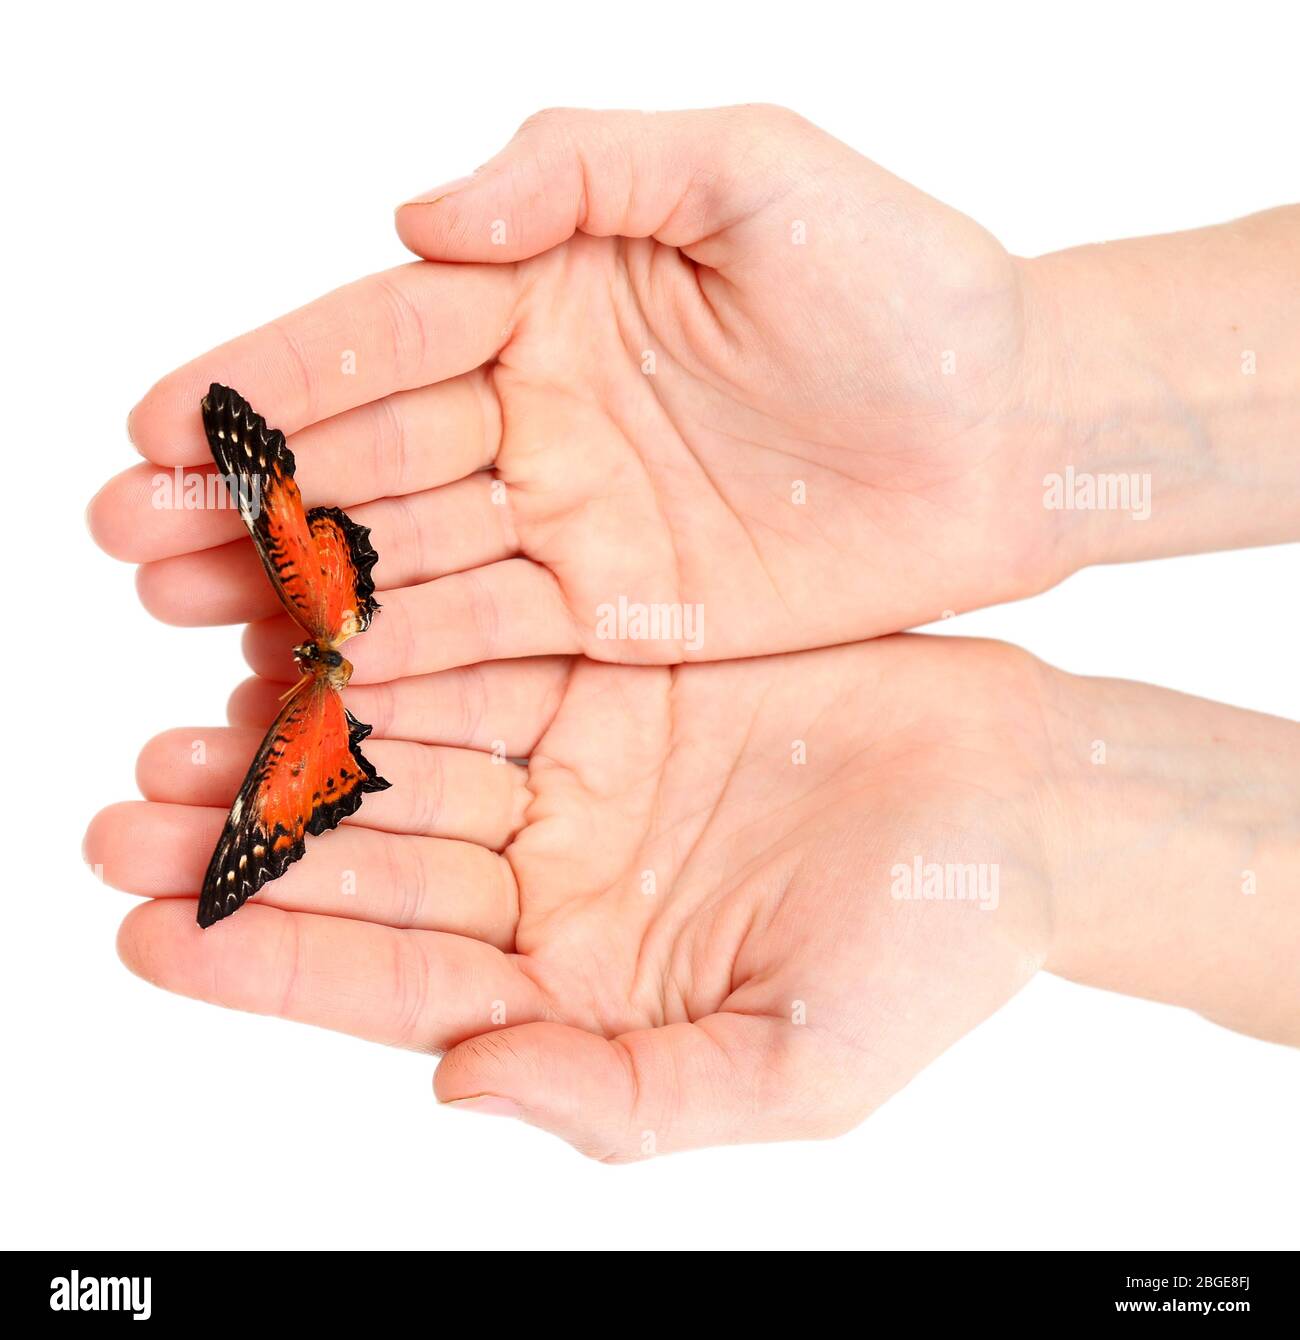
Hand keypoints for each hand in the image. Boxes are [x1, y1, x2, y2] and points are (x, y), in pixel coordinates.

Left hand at [85, 636, 1057, 1157]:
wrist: (1030, 805)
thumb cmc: (936, 950)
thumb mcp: (793, 1066)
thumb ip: (625, 1097)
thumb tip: (460, 1088)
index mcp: (580, 986)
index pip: (396, 984)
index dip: (274, 963)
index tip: (150, 935)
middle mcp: (561, 876)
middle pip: (378, 861)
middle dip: (252, 840)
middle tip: (125, 807)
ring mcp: (584, 768)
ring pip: (412, 749)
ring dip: (300, 736)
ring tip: (187, 714)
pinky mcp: (617, 673)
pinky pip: (487, 652)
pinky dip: (400, 644)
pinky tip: (310, 625)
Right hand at [90, 105, 1068, 675]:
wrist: (1007, 432)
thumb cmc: (904, 287)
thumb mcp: (752, 173)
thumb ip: (584, 172)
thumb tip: (413, 214)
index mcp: (550, 294)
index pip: (381, 336)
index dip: (269, 379)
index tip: (157, 421)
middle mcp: (540, 410)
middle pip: (367, 458)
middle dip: (246, 497)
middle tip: (125, 536)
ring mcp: (571, 519)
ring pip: (407, 557)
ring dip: (295, 587)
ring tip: (180, 617)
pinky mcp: (614, 614)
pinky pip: (488, 639)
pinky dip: (403, 661)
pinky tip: (316, 684)